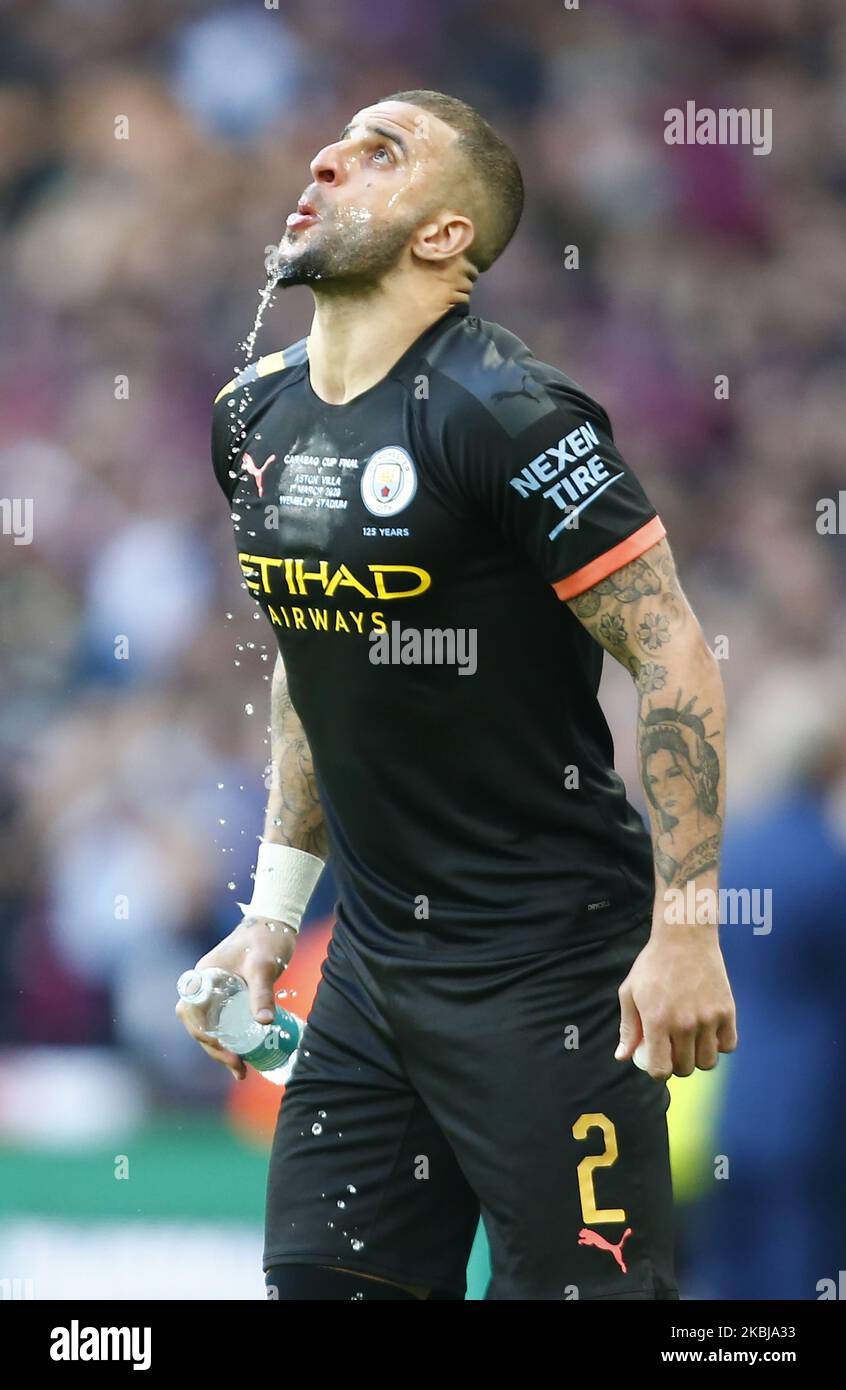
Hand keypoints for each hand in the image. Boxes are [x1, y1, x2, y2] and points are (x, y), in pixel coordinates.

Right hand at [175, 915, 297, 1080]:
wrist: (274, 923)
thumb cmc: (266, 938)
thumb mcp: (263, 967)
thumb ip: (263, 992)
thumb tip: (264, 1023)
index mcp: (203, 976)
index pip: (190, 1011)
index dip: (201, 1033)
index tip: (223, 1047)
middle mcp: (205, 985)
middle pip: (199, 1024)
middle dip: (214, 1049)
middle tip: (238, 1067)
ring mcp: (216, 991)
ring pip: (211, 1026)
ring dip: (221, 1049)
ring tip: (241, 1071)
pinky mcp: (230, 996)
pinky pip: (224, 1022)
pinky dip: (231, 1040)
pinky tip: (246, 1055)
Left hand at [614, 925, 736, 1078]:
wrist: (684, 937)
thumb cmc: (653, 964)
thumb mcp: (630, 992)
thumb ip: (628, 1028)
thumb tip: (622, 1057)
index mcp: (657, 1021)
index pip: (660, 1070)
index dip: (657, 1071)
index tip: (657, 1062)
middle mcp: (684, 1024)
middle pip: (685, 1068)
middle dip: (676, 1065)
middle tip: (673, 1050)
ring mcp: (708, 1019)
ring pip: (708, 1062)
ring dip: (698, 1058)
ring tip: (691, 1043)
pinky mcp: (727, 1011)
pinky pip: (728, 1045)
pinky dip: (719, 1045)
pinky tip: (708, 1033)